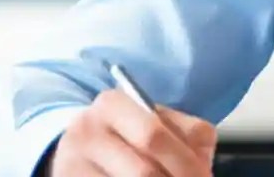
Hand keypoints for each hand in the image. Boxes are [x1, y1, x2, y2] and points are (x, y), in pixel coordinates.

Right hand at [48, 89, 216, 175]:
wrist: (81, 148)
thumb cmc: (130, 135)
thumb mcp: (157, 122)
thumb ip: (185, 135)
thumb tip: (202, 167)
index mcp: (112, 104)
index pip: (155, 135)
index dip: (187, 164)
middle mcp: (86, 131)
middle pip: (142, 171)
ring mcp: (71, 163)